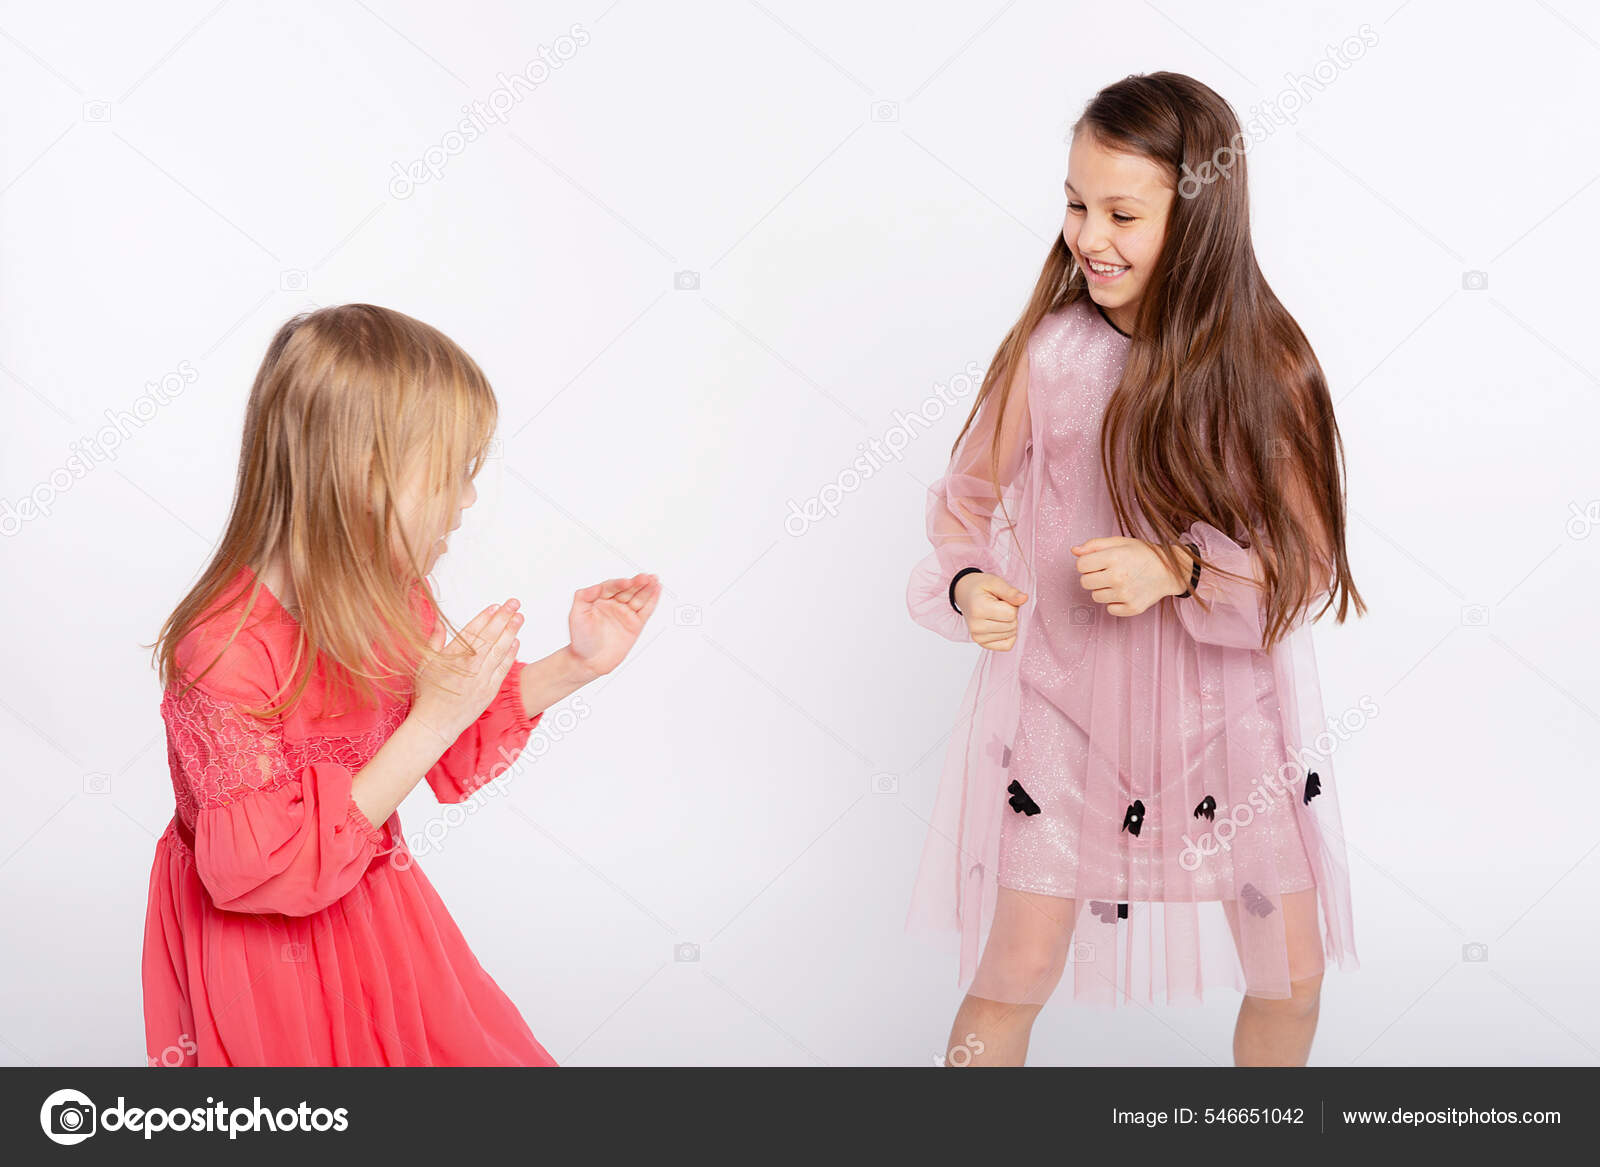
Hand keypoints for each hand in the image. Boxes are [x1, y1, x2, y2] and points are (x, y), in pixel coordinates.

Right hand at [410, 600, 522, 741]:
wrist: (435, 723)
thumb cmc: (428, 694)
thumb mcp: (424, 664)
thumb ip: (434, 641)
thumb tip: (439, 622)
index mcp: (454, 656)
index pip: (473, 631)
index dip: (485, 617)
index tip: (495, 606)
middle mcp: (470, 665)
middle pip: (490, 636)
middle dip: (503, 617)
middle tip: (514, 604)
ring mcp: (482, 677)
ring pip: (500, 650)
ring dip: (511, 631)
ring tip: (519, 617)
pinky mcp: (490, 690)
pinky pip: (503, 668)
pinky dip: (511, 654)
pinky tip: (516, 641)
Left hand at [569, 573, 660, 676]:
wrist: (590, 661)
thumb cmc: (581, 639)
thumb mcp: (576, 615)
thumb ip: (584, 597)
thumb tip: (596, 586)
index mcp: (600, 599)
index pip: (612, 587)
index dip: (620, 583)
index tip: (627, 582)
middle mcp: (614, 604)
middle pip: (628, 590)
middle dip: (637, 583)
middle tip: (645, 577)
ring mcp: (625, 613)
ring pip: (638, 598)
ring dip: (647, 588)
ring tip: (654, 579)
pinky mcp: (635, 624)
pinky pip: (646, 610)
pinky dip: (652, 600)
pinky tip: (657, 590)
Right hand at [954, 571, 1028, 650]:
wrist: (965, 593)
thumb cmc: (979, 588)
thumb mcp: (995, 582)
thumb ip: (1010, 592)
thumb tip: (1024, 598)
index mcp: (978, 609)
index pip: (1011, 614)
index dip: (1012, 605)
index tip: (1002, 599)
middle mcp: (976, 626)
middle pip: (1012, 625)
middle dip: (1011, 614)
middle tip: (999, 606)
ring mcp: (978, 637)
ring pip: (1011, 634)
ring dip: (1009, 623)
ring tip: (996, 613)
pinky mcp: (982, 643)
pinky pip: (1007, 645)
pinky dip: (1008, 635)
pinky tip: (1000, 625)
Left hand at [1070, 537, 1188, 616]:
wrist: (1170, 570)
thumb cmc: (1143, 554)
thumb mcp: (1120, 542)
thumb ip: (1095, 545)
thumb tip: (1074, 551)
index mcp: (1114, 557)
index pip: (1081, 565)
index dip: (1087, 563)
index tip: (1097, 562)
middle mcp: (1118, 577)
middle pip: (1085, 582)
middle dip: (1092, 577)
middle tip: (1107, 572)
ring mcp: (1125, 594)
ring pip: (1096, 596)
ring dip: (1103, 590)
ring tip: (1118, 582)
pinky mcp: (1132, 608)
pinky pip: (1109, 609)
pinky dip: (1115, 602)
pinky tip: (1125, 592)